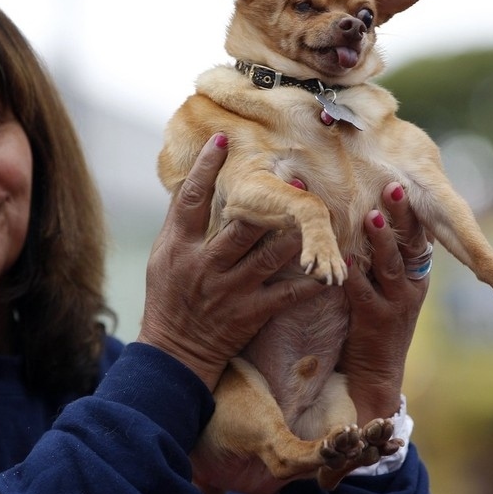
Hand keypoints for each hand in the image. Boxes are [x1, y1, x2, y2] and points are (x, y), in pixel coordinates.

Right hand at [138, 134, 323, 390]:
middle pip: (240, 226)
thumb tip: (193, 186)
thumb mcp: (164, 258)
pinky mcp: (250, 313)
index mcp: (179, 247)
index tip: (222, 140)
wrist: (175, 352)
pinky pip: (287, 295)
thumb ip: (181, 225)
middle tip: (293, 180)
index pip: (191, 199)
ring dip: (295, 236)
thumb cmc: (168, 299)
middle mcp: (205, 264)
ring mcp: (230, 289)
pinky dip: (309, 283)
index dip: (205, 168)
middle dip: (269, 204)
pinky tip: (328, 271)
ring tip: (317, 217)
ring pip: (269, 255)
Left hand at [339, 182, 430, 423]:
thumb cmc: (373, 321)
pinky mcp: (377, 320)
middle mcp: (412, 284)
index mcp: (415, 272)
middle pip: (410, 242)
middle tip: (393, 185)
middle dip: (402, 213)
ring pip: (390, 264)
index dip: (409, 207)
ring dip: (381, 239)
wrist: (375, 375)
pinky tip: (341, 256)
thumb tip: (366, 212)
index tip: (402, 176)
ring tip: (371, 215)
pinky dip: (352, 273)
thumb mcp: (385, 285)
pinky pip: (363, 292)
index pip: (418, 232)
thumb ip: (380, 254)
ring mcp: (397, 302)